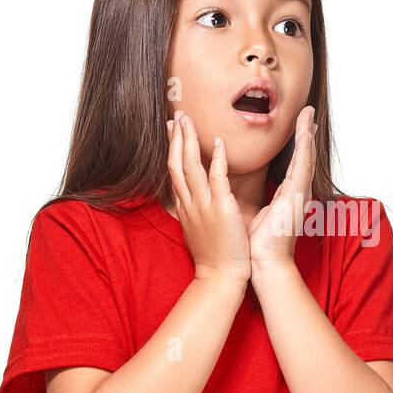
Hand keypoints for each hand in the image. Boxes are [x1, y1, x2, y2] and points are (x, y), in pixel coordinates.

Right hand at [167, 110, 250, 284]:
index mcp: (185, 207)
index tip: (171, 130)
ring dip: (188, 140)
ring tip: (189, 120)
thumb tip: (195, 200)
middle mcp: (190, 203)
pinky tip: (217, 141)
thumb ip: (195, 211)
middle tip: (177, 116)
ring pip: (190, 166)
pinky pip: (217, 178)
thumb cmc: (214, 256)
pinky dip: (216, 159)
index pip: (174, 172)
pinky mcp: (221, 209)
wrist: (220, 276)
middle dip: (175, 138)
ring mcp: (204, 205)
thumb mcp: (197, 229)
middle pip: (176, 164)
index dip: (171, 149)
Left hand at [248, 106, 316, 268]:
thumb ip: (257, 199)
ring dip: (306, 133)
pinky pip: (302, 166)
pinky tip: (306, 131)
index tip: (297, 125)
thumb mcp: (256, 213)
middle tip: (307, 110)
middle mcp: (296, 192)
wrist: (264, 263)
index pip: (292, 162)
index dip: (295, 143)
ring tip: (307, 112)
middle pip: (303, 155)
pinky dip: (304, 147)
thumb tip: (243, 191)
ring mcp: (299, 193)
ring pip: (305, 156)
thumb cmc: (257, 243)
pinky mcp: (296, 196)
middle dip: (305, 132)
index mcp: (286, 195)